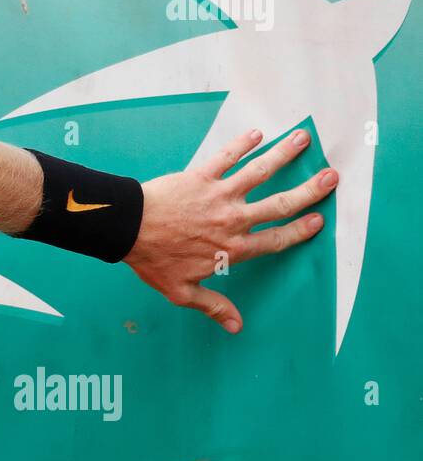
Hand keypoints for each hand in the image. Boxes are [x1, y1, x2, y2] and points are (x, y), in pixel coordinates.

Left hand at [122, 127, 337, 333]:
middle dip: (309, 191)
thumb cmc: (152, 259)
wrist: (128, 229)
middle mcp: (233, 220)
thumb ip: (213, 305)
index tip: (319, 220)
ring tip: (303, 139)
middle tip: (332, 178)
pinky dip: (242, 144)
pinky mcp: (201, 176)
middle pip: (280, 204)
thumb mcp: (182, 291)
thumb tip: (236, 327)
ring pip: (260, 172)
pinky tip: (256, 133)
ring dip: (284, 155)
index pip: (276, 240)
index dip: (300, 231)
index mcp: (233, 248)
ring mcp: (219, 195)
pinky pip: (226, 156)